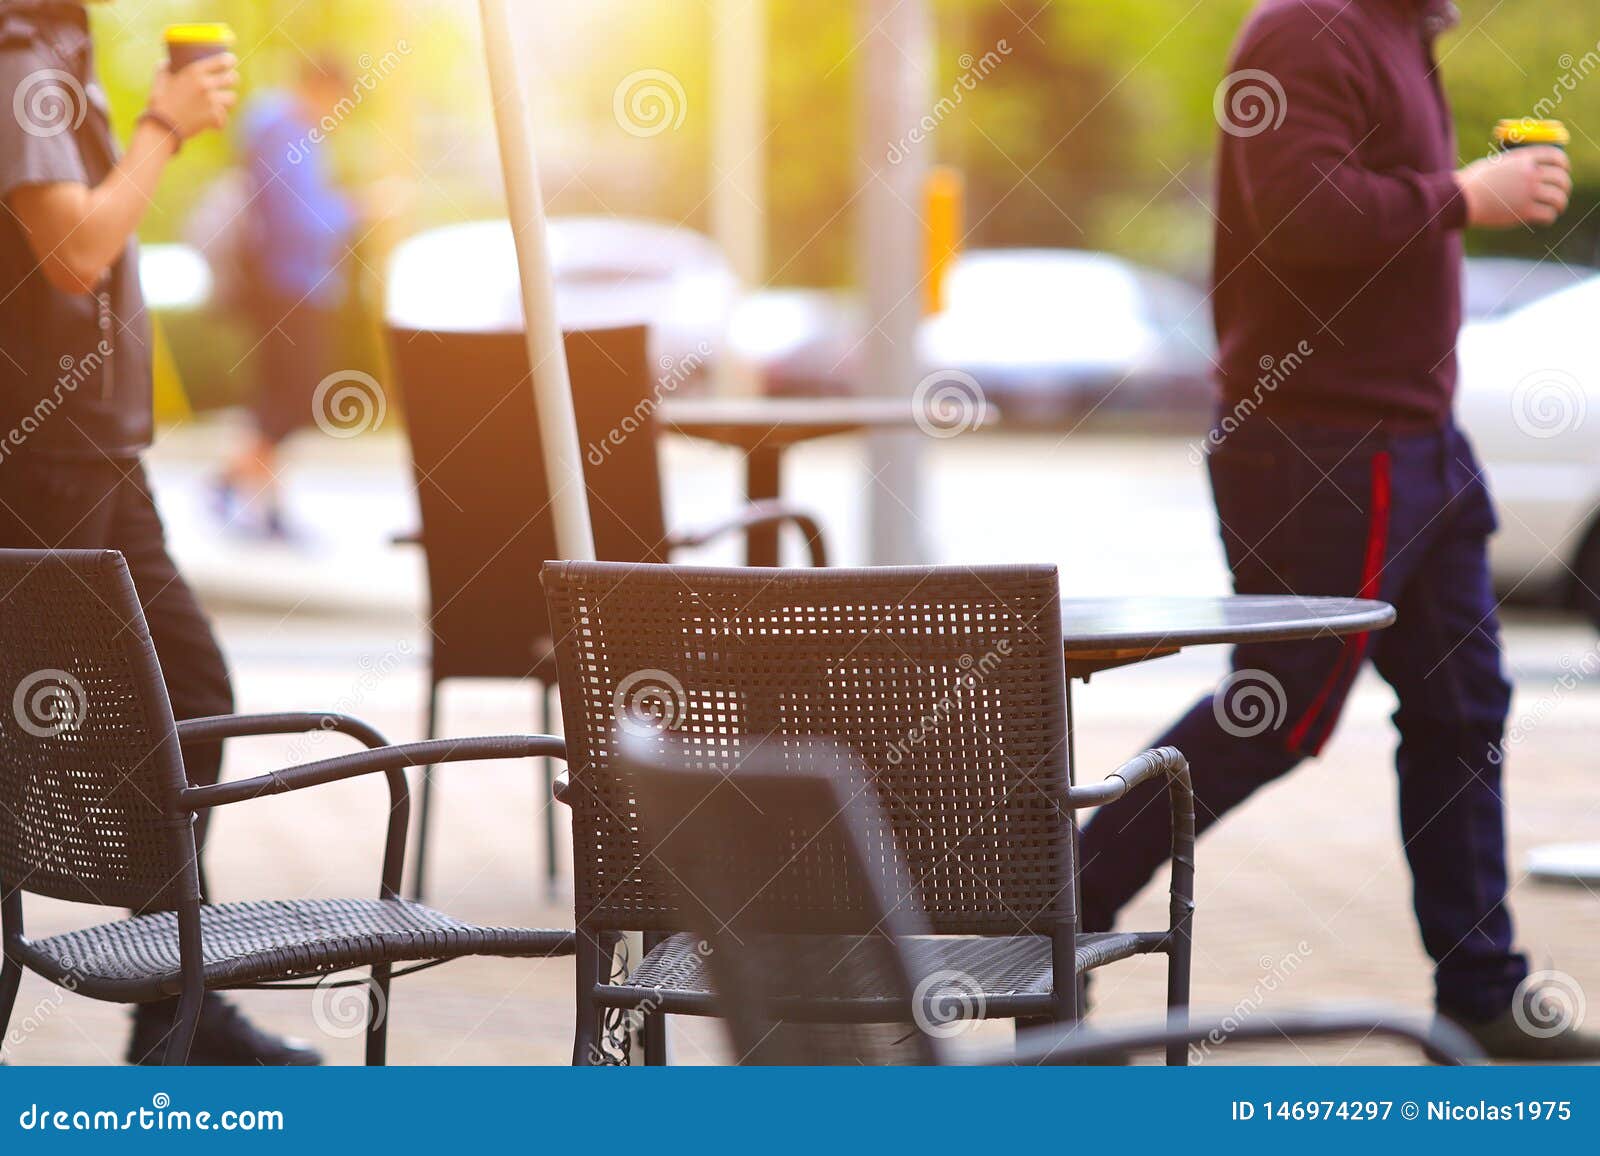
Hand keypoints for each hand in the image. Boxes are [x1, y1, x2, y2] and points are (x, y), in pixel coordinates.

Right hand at [147, 54, 238, 139]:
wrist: (162, 126)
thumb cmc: (159, 100)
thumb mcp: (161, 76)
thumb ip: (168, 65)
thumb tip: (171, 60)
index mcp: (195, 71)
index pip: (223, 61)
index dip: (229, 60)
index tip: (230, 61)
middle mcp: (206, 84)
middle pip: (233, 78)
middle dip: (231, 79)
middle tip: (225, 82)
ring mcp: (212, 102)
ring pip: (232, 98)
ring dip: (226, 100)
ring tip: (217, 102)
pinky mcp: (215, 117)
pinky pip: (225, 117)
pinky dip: (218, 120)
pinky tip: (209, 120)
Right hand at [1456, 147, 1571, 228]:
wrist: (1459, 199)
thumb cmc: (1471, 183)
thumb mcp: (1494, 164)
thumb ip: (1513, 164)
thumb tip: (1523, 168)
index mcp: (1523, 159)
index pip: (1555, 156)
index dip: (1563, 164)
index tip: (1563, 170)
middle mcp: (1530, 174)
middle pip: (1560, 178)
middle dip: (1564, 186)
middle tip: (1561, 192)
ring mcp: (1528, 193)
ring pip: (1558, 198)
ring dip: (1560, 203)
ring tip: (1557, 208)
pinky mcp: (1524, 211)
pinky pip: (1548, 214)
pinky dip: (1550, 217)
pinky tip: (1546, 218)